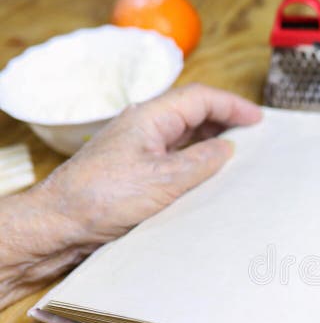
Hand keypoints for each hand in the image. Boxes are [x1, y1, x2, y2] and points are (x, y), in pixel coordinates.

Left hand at [36, 83, 262, 244]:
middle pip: (193, 113)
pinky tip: (208, 177)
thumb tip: (227, 149)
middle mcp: (144, 128)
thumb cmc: (101, 198)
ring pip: (184, 135)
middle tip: (254, 135)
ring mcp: (139, 149)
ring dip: (212, 142)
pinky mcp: (135, 171)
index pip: (200, 98)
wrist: (59, 223)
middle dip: (225, 120)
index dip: (232, 105)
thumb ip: (200, 161)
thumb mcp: (163, 179)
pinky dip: (197, 161)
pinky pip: (174, 157)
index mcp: (149, 117)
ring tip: (239, 155)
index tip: (258, 119)